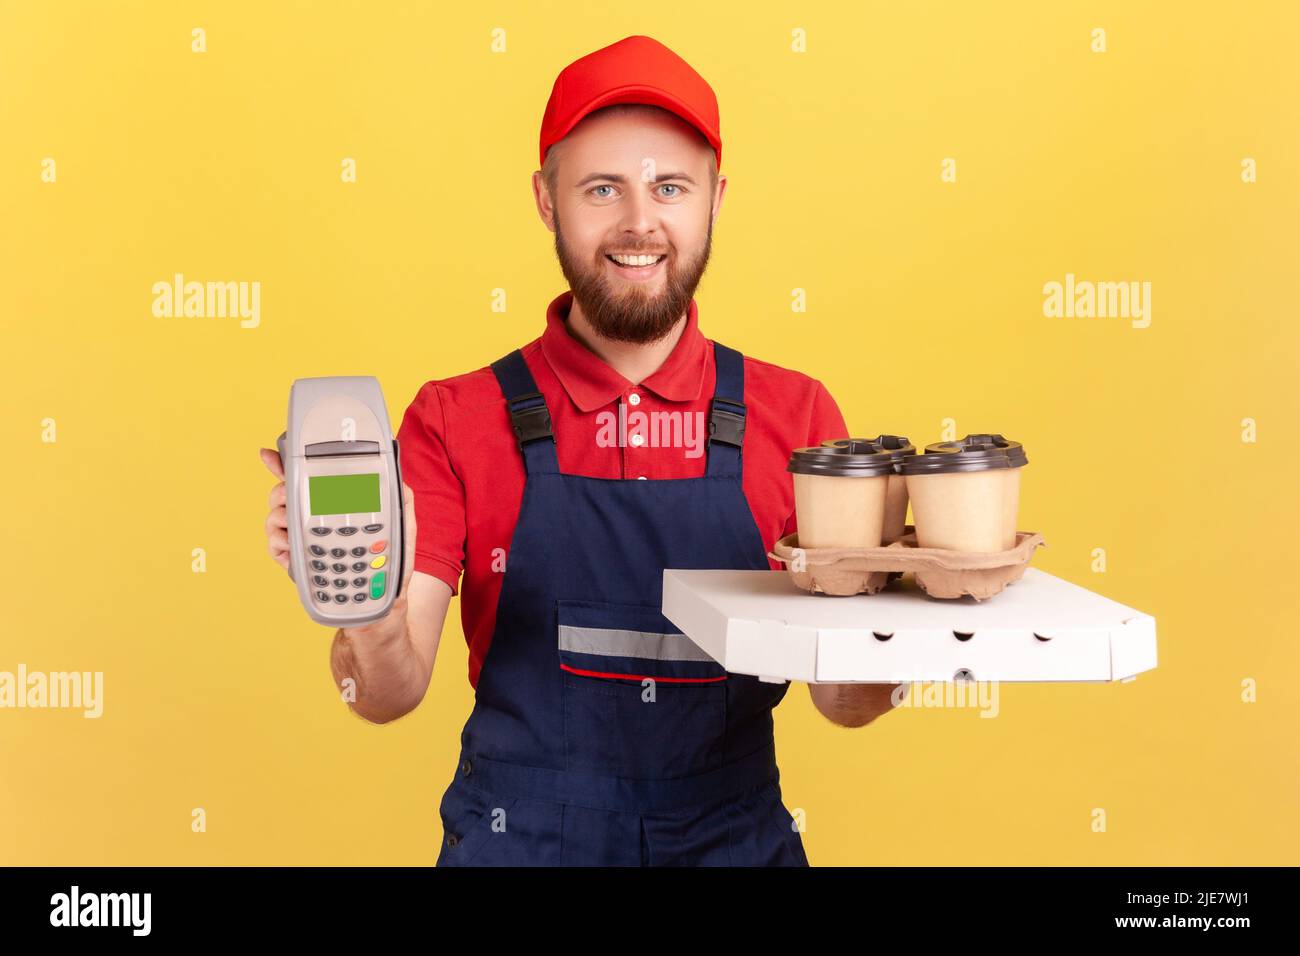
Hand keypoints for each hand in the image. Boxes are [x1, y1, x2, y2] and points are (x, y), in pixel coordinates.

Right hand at [260, 447, 417, 598]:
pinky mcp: (297, 563)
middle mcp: (315, 520)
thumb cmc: (391, 565)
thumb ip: (402, 502)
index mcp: (336, 506)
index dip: (286, 465)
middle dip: (282, 491)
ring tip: (295, 525)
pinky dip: (280, 543)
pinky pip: (275, 547)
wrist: (380, 605)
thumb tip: (399, 479)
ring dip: (280, 517)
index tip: (270, 454)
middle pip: (283, 494)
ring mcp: (303, 541)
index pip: (310, 479)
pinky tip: (293, 546)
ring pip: (275, 518)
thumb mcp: (403, 530)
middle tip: (292, 497)